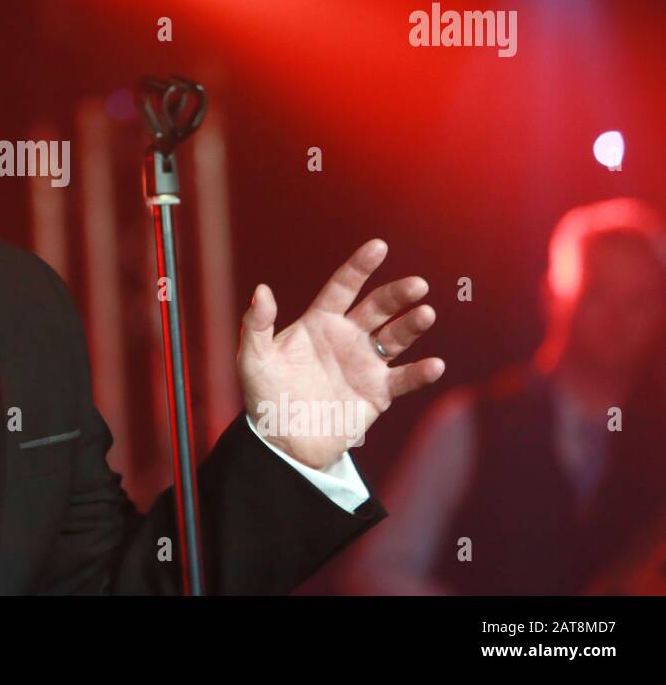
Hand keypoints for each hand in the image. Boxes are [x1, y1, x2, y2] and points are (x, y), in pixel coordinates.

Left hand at [237, 239, 444, 469]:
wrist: (282, 441)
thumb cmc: (264, 395)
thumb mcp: (253, 359)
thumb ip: (257, 324)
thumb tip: (261, 290)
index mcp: (319, 322)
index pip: (343, 287)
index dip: (360, 266)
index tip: (379, 246)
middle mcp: (347, 337)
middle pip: (377, 307)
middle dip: (397, 294)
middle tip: (417, 285)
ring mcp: (365, 364)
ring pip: (396, 338)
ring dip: (412, 326)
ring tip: (425, 314)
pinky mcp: (378, 393)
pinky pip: (403, 379)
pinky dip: (420, 372)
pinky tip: (434, 365)